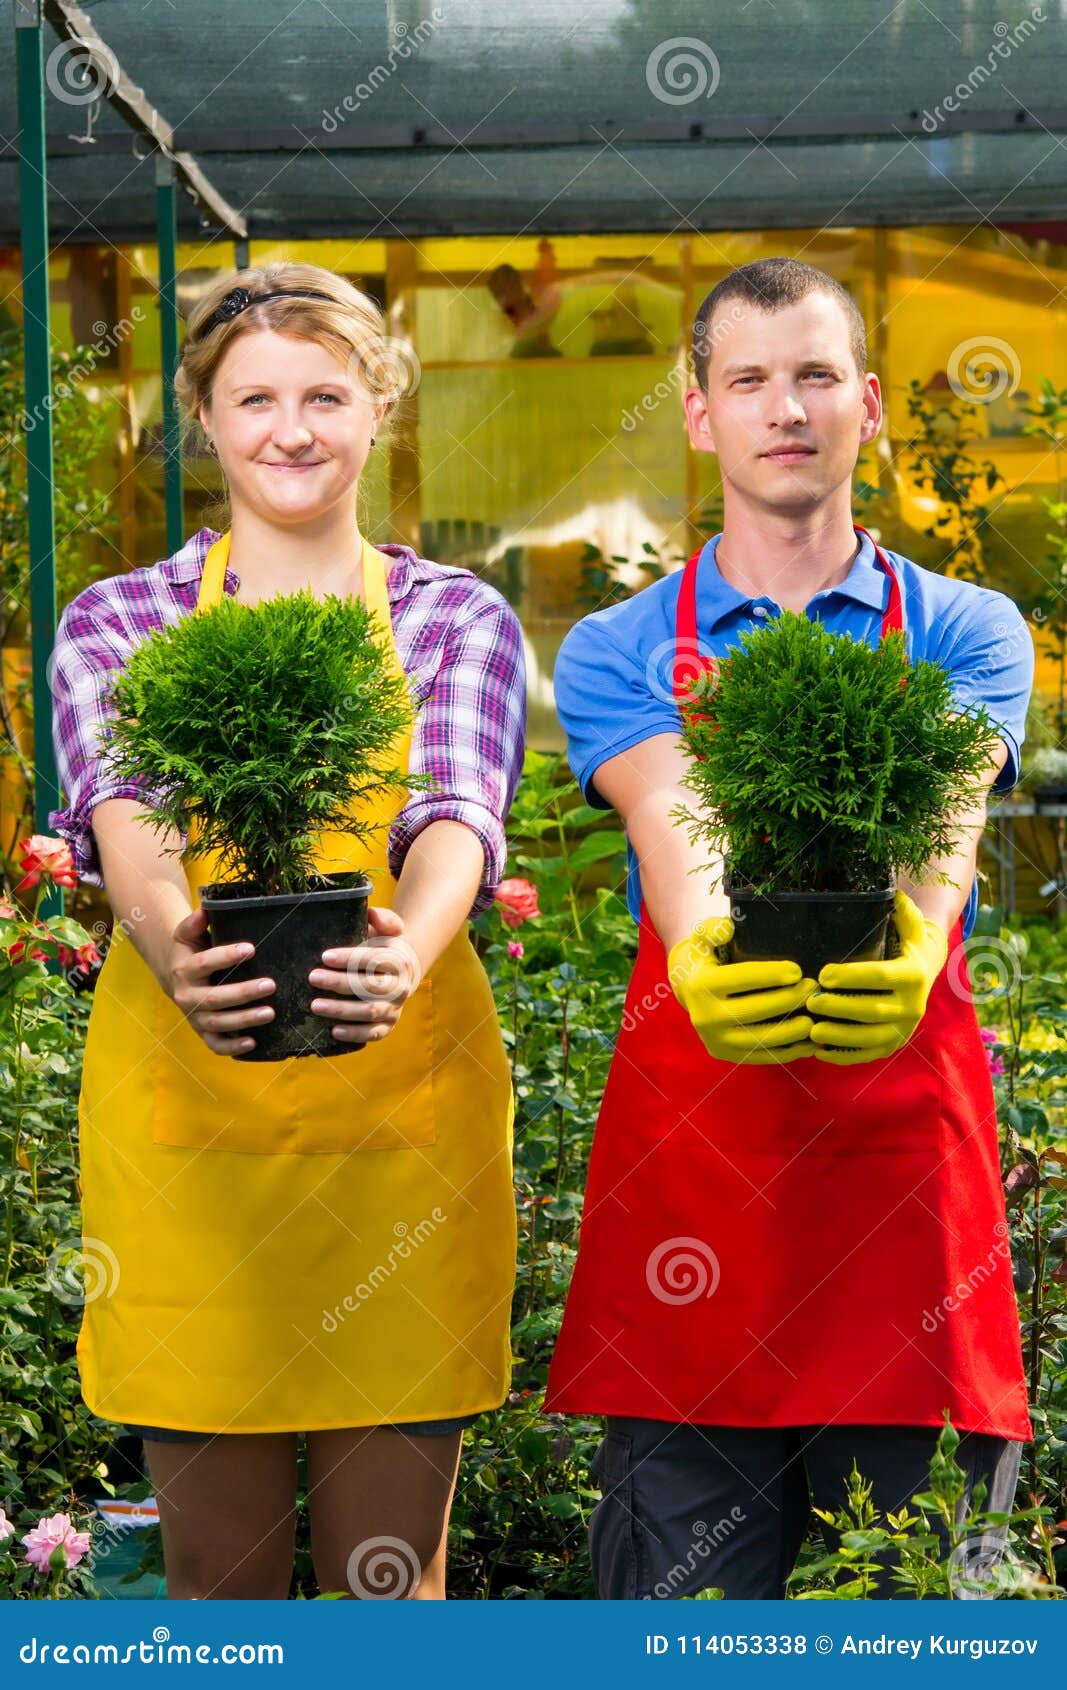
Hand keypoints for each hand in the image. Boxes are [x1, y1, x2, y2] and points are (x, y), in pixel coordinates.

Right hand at [165, 905, 275, 1056]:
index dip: (227, 956)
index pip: (205, 963)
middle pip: (214, 998)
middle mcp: (187, 996)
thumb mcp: (187, 935)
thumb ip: (196, 922)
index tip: (251, 948)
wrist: (174, 976)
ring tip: (270, 1013)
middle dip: (243, 993)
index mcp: (185, 969)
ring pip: (218, 1023)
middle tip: (270, 985)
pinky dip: (232, 1047)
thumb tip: (206, 908)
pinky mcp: (202, 1032)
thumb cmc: (190, 951)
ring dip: (245, 1020)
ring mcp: (194, 1017)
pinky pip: (215, 1044)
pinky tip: (254, 1042)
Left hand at [308, 906, 420, 1045]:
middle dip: (340, 983)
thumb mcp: (386, 929)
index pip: (375, 959)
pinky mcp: (388, 1025)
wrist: (401, 974)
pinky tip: (333, 1031)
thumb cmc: (384, 949)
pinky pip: (373, 1033)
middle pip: (370, 986)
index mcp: (399, 961)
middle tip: (312, 977)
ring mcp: (395, 1008)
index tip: (325, 956)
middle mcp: (401, 986)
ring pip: (370, 1011)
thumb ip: (383, 918)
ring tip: (315, 1005)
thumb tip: (371, 913)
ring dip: (342, 1010)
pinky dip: (355, 1034)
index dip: (350, 958)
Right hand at [667, 915, 817, 1064]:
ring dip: (795, 1029)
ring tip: (815, 1016)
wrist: (688, 989)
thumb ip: (713, 928)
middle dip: (791, 999)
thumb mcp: (702, 938)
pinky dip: (790, 1051)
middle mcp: (706, 1017)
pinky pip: (765, 1057)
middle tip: (814, 988)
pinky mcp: (728, 1055)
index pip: (743, 979)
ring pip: (764, 1039)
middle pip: (758, 1010)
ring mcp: (717, 1041)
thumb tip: (729, 928)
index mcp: (702, 986)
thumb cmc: (705, 958)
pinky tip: (809, 1041)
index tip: (798, 971)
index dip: (772, 975)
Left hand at [806, 890, 948, 1066]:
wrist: (927, 970)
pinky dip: (844, 1055)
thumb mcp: (910, 924)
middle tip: (809, 1001)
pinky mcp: (894, 1044)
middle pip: (872, 1010)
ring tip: (810, 1028)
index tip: (824, 974)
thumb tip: (893, 893)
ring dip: (839, 1035)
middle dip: (839, 1008)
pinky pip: (869, 1054)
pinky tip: (819, 1051)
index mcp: (913, 975)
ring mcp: (904, 1028)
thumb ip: (903, 910)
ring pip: (870, 1037)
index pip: (880, 976)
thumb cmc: (907, 943)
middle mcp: (913, 1005)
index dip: (852, 976)